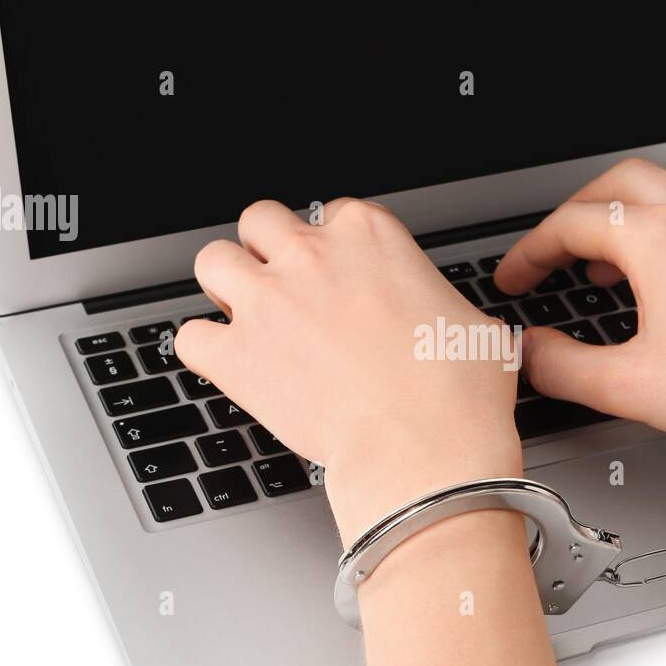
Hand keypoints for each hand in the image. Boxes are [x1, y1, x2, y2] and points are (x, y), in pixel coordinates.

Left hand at [176, 198, 522, 544]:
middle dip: (267, 250)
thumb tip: (452, 320)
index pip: (333, 213)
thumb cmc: (457, 395)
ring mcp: (266, 302)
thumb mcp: (477, 326)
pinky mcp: (235, 355)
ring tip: (245, 315)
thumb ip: (446, 305)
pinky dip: (202, 351)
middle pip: (260, 221)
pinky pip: (188, 336)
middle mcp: (310, 256)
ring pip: (211, 261)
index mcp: (369, 235)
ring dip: (224, 286)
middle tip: (283, 286)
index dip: (333, 248)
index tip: (340, 276)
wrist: (422, 451)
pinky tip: (226, 365)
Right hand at [494, 158, 665, 469]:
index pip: (571, 224)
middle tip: (558, 254)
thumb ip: (563, 367)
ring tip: (618, 255)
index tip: (518, 278)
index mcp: (658, 240)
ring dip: (632, 208)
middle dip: (576, 214)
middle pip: (618, 183)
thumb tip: (533, 352)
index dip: (531, 252)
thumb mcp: (632, 389)